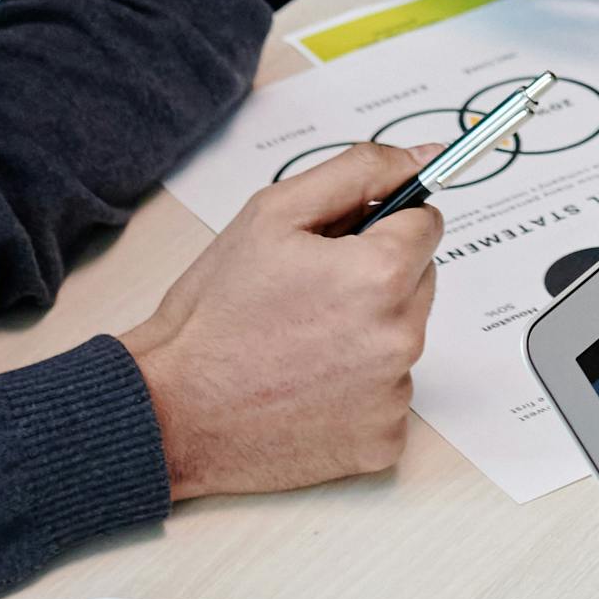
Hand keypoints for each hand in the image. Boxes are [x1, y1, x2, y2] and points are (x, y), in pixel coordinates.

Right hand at [123, 147, 438, 502]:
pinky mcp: (384, 441)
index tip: (345, 245)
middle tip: (310, 296)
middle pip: (419, 282)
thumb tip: (423, 157)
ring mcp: (394, 395)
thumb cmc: (215, 313)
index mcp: (381, 273)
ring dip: (368, 333)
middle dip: (377, 279)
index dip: (381, 226)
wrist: (172, 409)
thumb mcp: (272, 215)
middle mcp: (401, 337)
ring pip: (403, 338)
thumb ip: (358, 173)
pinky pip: (389, 396)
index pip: (426, 224)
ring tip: (301, 344)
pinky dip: (358, 390)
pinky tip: (308, 387)